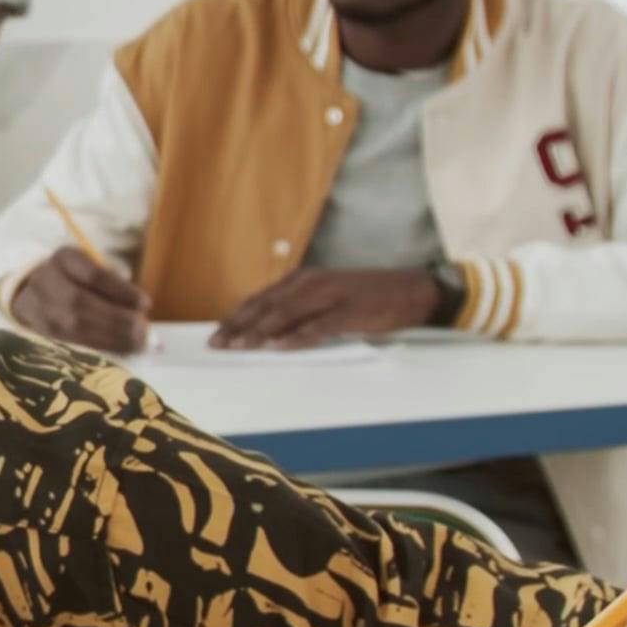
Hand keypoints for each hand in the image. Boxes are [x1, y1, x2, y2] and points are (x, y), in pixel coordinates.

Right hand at [8, 246, 148, 352]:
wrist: (37, 290)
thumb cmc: (79, 278)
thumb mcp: (94, 267)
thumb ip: (114, 283)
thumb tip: (140, 309)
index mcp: (64, 258)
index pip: (93, 274)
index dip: (120, 291)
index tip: (145, 304)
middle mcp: (45, 279)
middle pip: (80, 301)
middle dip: (115, 319)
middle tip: (141, 329)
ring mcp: (37, 306)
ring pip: (73, 325)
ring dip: (109, 337)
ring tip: (135, 343)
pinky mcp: (40, 329)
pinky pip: (69, 341)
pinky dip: (98, 347)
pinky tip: (117, 348)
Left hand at [210, 266, 438, 349]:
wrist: (411, 289)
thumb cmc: (365, 298)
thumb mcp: (326, 298)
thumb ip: (299, 310)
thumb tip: (264, 333)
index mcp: (303, 280)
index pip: (260, 299)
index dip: (236, 317)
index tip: (215, 335)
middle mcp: (312, 283)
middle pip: (267, 306)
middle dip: (239, 326)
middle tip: (218, 344)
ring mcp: (331, 295)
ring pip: (287, 313)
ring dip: (260, 331)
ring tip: (240, 346)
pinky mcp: (351, 310)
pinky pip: (319, 325)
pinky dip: (298, 336)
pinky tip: (280, 347)